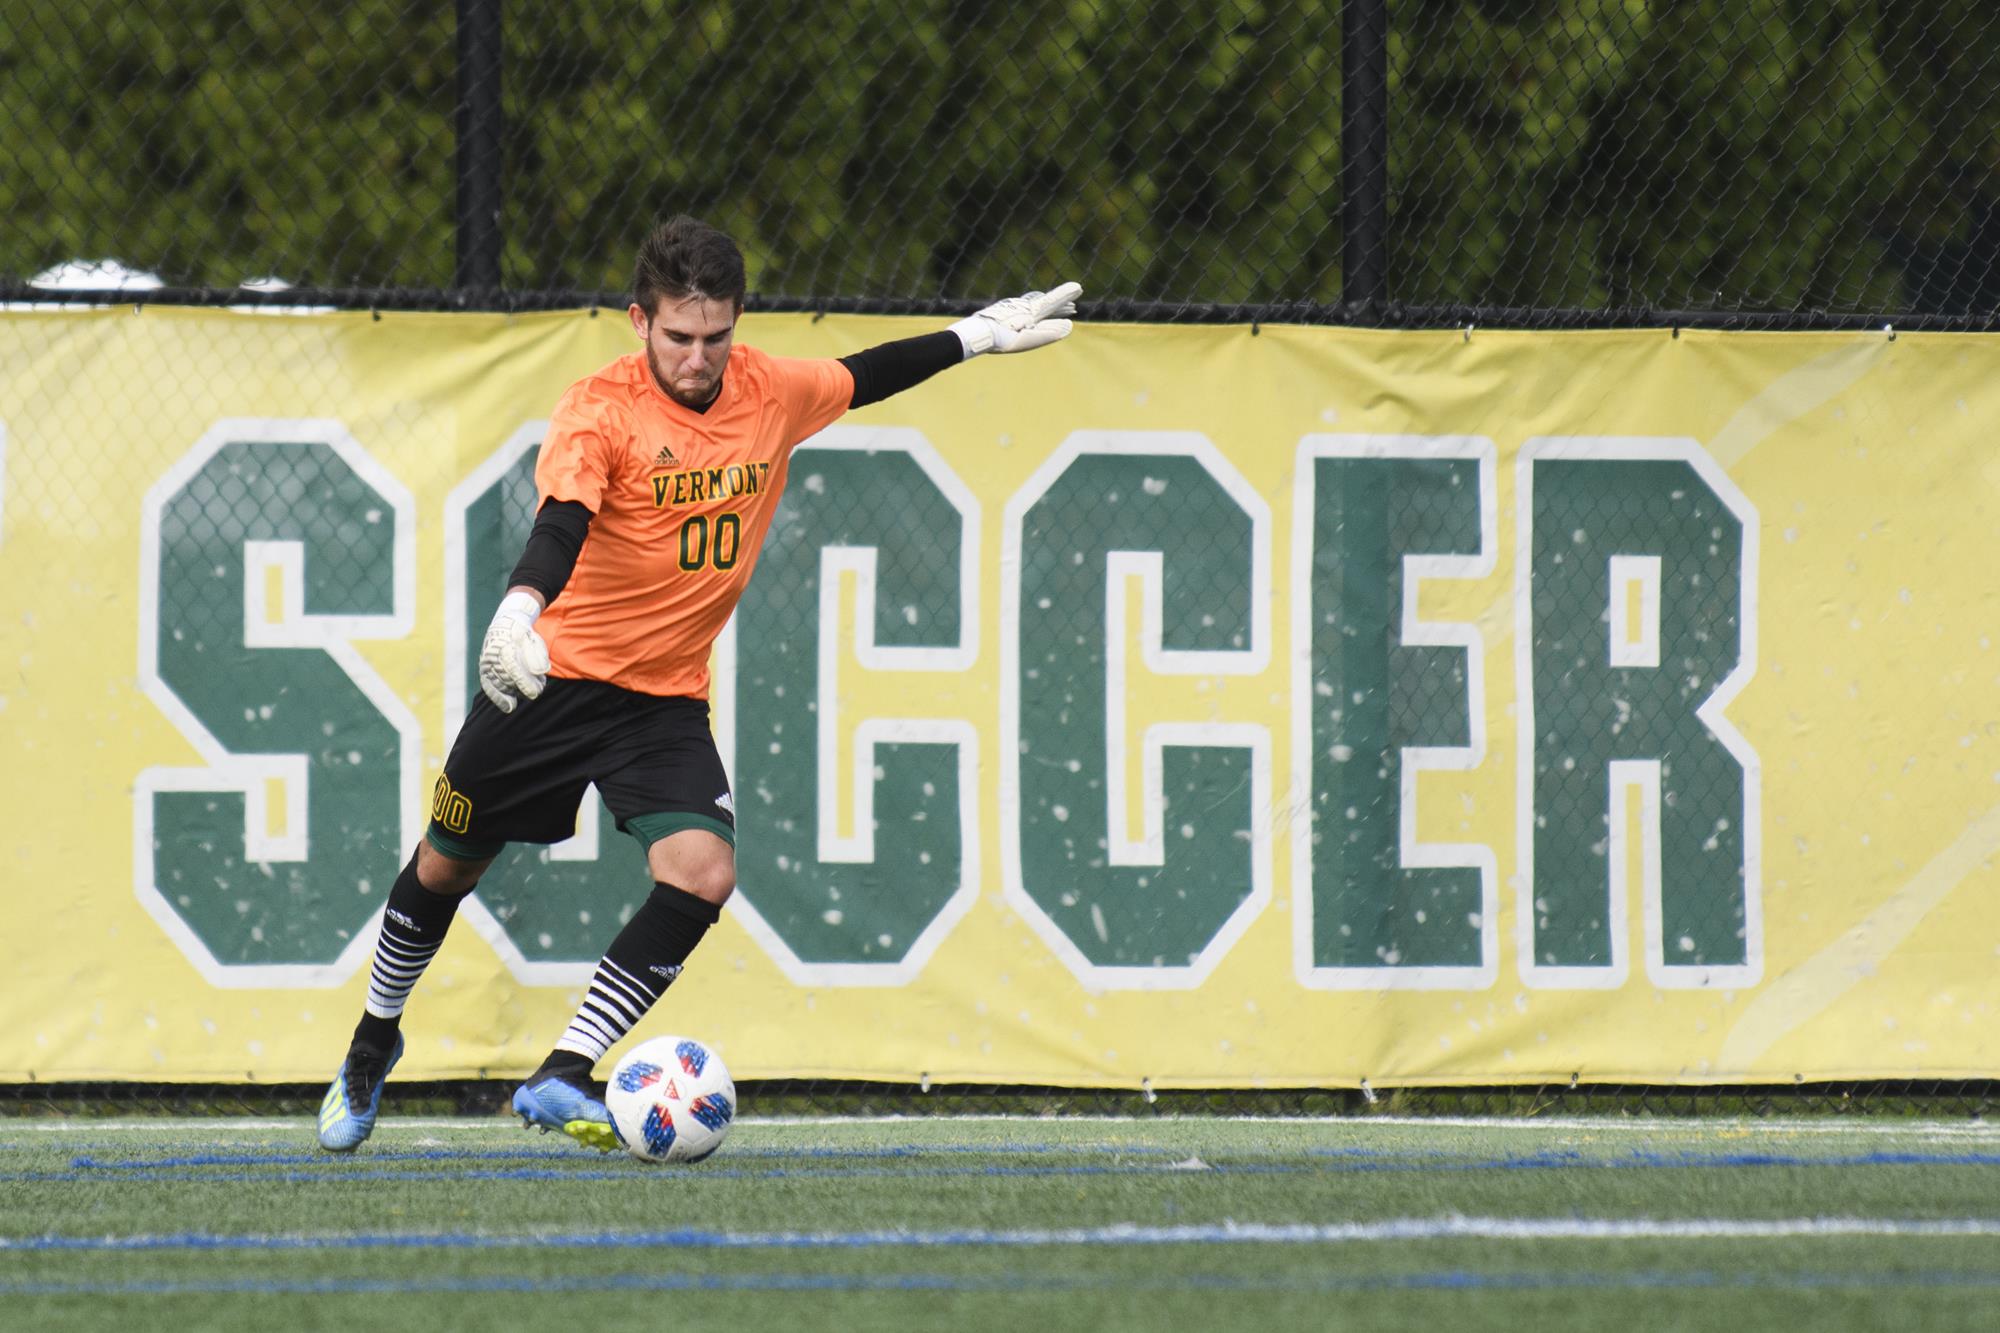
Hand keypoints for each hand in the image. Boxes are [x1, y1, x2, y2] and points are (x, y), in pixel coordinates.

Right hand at [478, 590, 549, 713]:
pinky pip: (489, 687)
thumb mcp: (533, 640)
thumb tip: (540, 672)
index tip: (535, 693)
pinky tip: (510, 707)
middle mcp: (492, 656)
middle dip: (525, 687)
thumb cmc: (523, 635)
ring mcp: (487, 665)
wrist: (505, 626)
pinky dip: (499, 698)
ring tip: (532, 687)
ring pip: (502, 685)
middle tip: (539, 689)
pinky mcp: (485, 672)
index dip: (524, 683)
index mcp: (504, 645)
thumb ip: (537, 656)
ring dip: (517, 691)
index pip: (513, 668)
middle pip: (509, 680)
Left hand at [950, 281, 1080, 355]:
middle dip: (1060, 305)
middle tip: (1073, 307)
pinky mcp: (1003, 311)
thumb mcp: (1028, 339)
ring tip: (1054, 309)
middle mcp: (1022, 305)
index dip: (1065, 295)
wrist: (976, 333)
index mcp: (1030, 311)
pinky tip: (1027, 316)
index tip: (1078, 287)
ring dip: (1046, 305)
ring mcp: (1012, 307)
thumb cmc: (1002, 339)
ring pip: (1033, 303)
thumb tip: (1069, 326)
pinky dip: (1032, 308)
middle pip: (1045, 302)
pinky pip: (1022, 307)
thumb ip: (1049, 333)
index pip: (1052, 301)